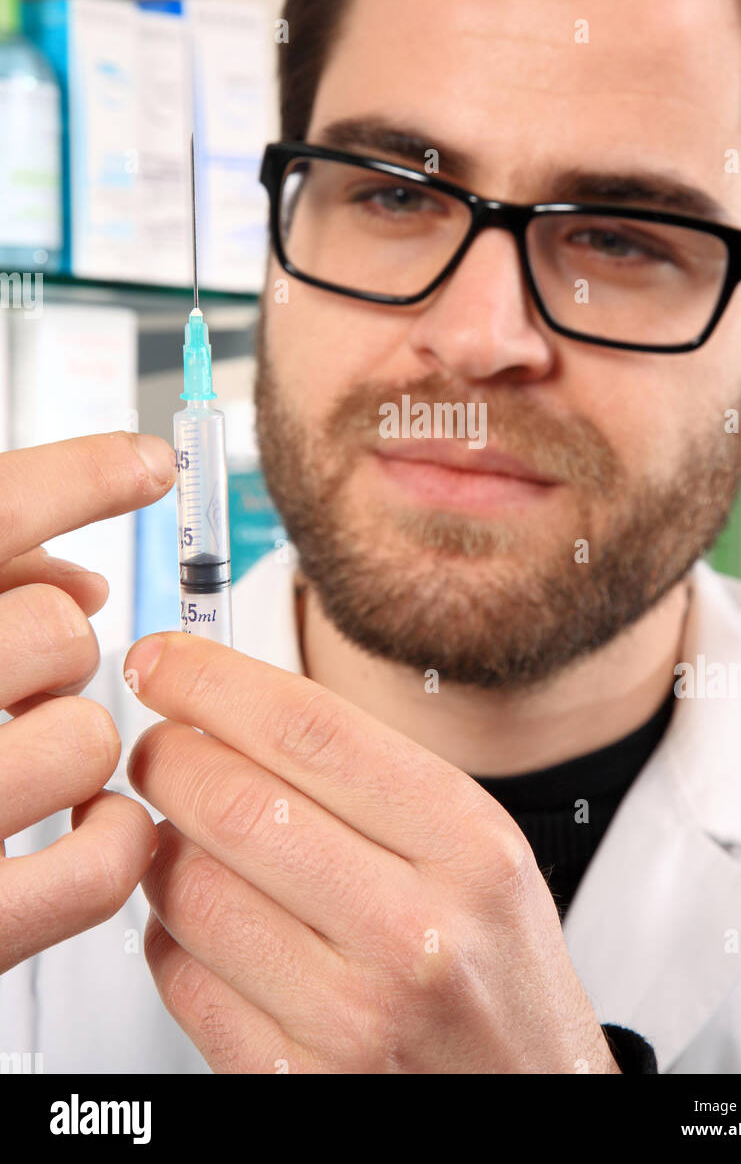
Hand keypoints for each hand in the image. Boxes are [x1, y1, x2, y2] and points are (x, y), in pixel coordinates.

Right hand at [0, 432, 176, 973]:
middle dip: (49, 650)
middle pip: (54, 630)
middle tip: (8, 680)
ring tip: (12, 764)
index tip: (144, 463)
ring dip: (68, 745)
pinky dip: (112, 839)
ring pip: (85, 737)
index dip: (77, 475)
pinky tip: (75, 826)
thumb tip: (85, 582)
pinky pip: (102, 860)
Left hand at [124, 632, 619, 1073]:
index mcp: (467, 845)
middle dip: (165, 756)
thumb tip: (232, 706)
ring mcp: (351, 1018)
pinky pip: (180, 980)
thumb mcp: (478, 848)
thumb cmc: (496, 967)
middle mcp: (414, 931)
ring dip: (160, 847)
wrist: (531, 1096)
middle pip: (233, 800)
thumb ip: (369, 777)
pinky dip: (169, 933)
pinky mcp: (293, 1082)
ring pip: (189, 889)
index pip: (307, 729)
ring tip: (182, 837)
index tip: (164, 661)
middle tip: (156, 747)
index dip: (212, 681)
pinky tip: (206, 920)